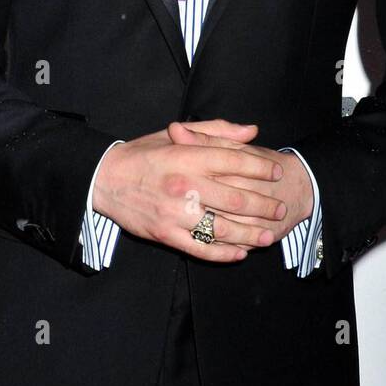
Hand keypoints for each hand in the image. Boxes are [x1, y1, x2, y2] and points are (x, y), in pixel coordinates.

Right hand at [92, 118, 286, 261]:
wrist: (104, 179)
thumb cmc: (143, 154)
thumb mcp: (174, 134)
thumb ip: (215, 131)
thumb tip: (251, 131)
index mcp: (187, 156)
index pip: (234, 161)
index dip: (261, 167)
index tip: (276, 171)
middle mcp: (184, 185)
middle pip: (235, 198)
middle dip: (264, 205)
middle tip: (281, 208)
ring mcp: (175, 212)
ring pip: (222, 228)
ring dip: (250, 234)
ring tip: (268, 235)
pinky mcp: (165, 234)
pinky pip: (200, 248)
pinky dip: (223, 253)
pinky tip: (239, 253)